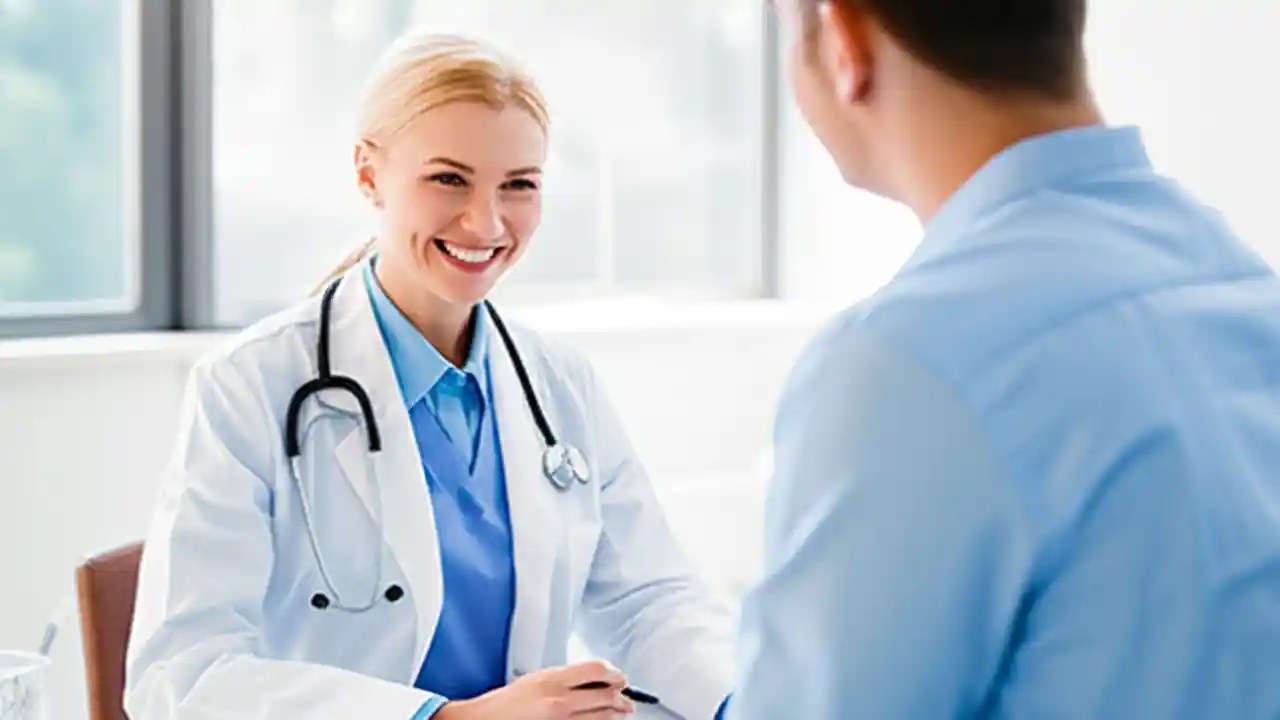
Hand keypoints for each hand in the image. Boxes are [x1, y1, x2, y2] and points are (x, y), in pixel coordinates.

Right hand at [434, 660, 635, 719]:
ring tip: (621, 711)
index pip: (596, 670)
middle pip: (604, 695)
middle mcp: (559, 700)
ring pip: (600, 717)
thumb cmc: (503, 705)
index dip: (614, 674)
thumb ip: (562, 680)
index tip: (620, 678)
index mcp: (552, 680)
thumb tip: (589, 681)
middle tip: (627, 699)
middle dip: (620, 697)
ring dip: (614, 713)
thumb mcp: (534, 680)